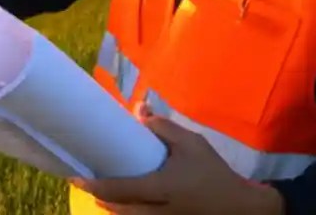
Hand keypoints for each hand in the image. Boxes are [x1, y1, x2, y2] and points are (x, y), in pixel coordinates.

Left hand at [70, 102, 283, 214]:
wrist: (240, 206)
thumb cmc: (213, 172)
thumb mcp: (191, 144)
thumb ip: (163, 128)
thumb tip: (138, 110)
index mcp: (159, 189)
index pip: (117, 190)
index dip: (92, 185)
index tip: (75, 176)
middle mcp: (155, 211)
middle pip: (115, 209)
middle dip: (97, 196)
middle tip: (84, 180)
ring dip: (110, 205)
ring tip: (99, 189)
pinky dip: (126, 212)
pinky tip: (122, 201)